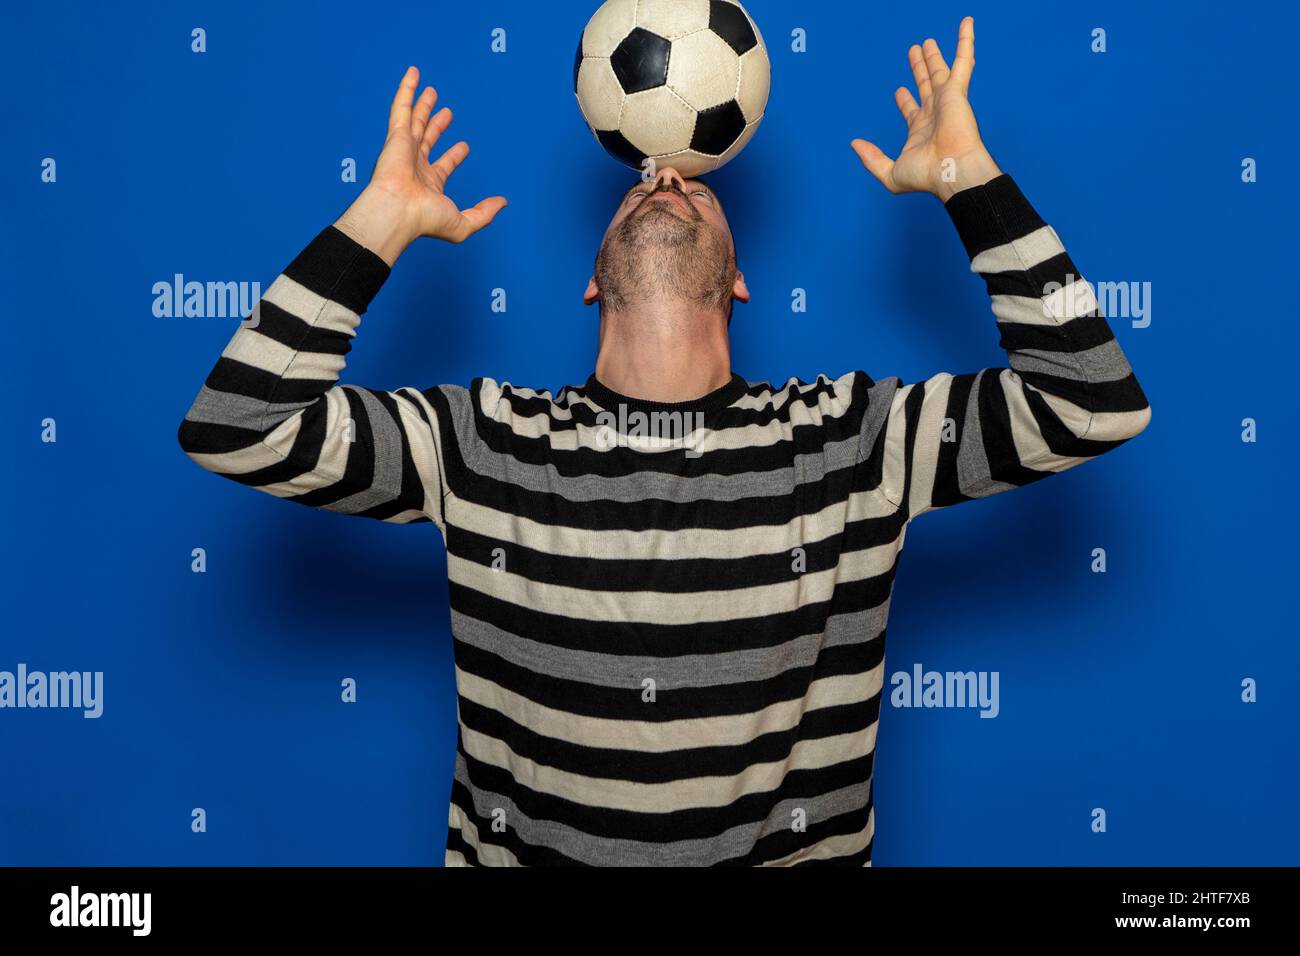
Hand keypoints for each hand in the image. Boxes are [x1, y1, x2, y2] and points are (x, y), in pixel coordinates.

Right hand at [336, 66, 507, 263]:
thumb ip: (484, 213)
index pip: (443, 165)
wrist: (398, 212)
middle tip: (448, 113)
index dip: (455, 156)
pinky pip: (401, 107)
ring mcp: (404, 149)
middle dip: (437, 126)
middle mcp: (415, 166)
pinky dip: (406, 89)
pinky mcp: (395, 135)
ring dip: (423, 105)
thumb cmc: (426, 220)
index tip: (464, 146)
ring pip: (415, 120)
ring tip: (432, 91)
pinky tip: (413, 73)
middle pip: (428, 140)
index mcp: (429, 185)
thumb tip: (503, 203)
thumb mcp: (464, 223)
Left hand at [851, 17, 1000, 201]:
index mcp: (920, 132)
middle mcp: (935, 114)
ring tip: (926, 41)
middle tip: (914, 52)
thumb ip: (871, 159)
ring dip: (934, 56)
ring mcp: (947, 101)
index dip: (904, 100)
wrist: (951, 170)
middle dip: (919, 70)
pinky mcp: (957, 91)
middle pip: (925, 85)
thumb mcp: (890, 173)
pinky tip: (966, 23)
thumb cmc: (926, 176)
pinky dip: (965, 41)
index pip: (912, 110)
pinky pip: (963, 60)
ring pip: (940, 71)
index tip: (899, 91)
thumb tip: (855, 144)